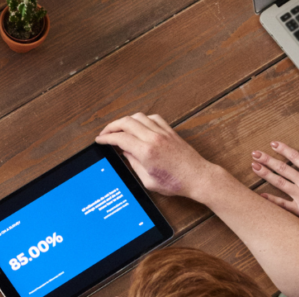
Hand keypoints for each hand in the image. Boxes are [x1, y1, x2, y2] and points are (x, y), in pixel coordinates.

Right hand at [96, 113, 212, 199]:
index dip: (106, 138)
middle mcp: (153, 138)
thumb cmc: (176, 183)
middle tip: (105, 133)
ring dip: (126, 120)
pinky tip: (139, 125)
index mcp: (146, 152)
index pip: (120, 138)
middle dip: (112, 126)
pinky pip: (152, 117)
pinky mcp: (169, 130)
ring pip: (138, 116)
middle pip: (126, 122)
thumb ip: (134, 165)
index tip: (100, 139)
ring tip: (120, 128)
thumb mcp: (149, 181)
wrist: (198, 177)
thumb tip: (125, 154)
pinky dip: (142, 119)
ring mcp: (162, 132)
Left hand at [251, 142, 298, 232]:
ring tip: (254, 167)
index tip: (272, 144)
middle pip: (282, 168)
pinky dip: (272, 200)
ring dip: (265, 174)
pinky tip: (261, 195)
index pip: (294, 156)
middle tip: (255, 153)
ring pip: (279, 183)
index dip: (282, 149)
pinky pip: (283, 204)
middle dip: (267, 159)